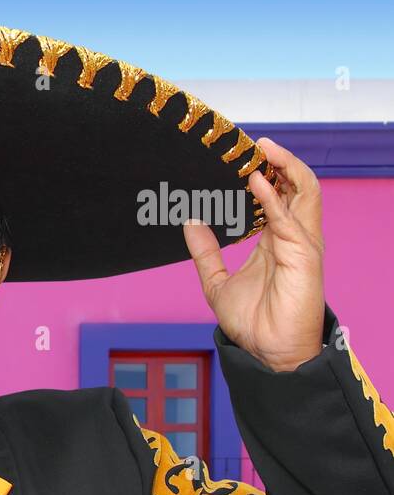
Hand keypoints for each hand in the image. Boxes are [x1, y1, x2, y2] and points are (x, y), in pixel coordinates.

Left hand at [182, 137, 324, 371]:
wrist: (266, 352)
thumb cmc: (252, 322)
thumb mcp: (216, 281)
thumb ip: (205, 252)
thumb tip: (189, 222)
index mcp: (275, 240)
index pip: (278, 196)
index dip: (265, 173)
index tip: (240, 157)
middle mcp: (293, 237)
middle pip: (296, 187)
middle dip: (280, 162)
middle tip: (256, 143)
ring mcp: (302, 244)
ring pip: (304, 193)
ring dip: (285, 167)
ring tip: (263, 148)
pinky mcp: (304, 255)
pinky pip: (289, 218)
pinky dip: (274, 196)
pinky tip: (256, 180)